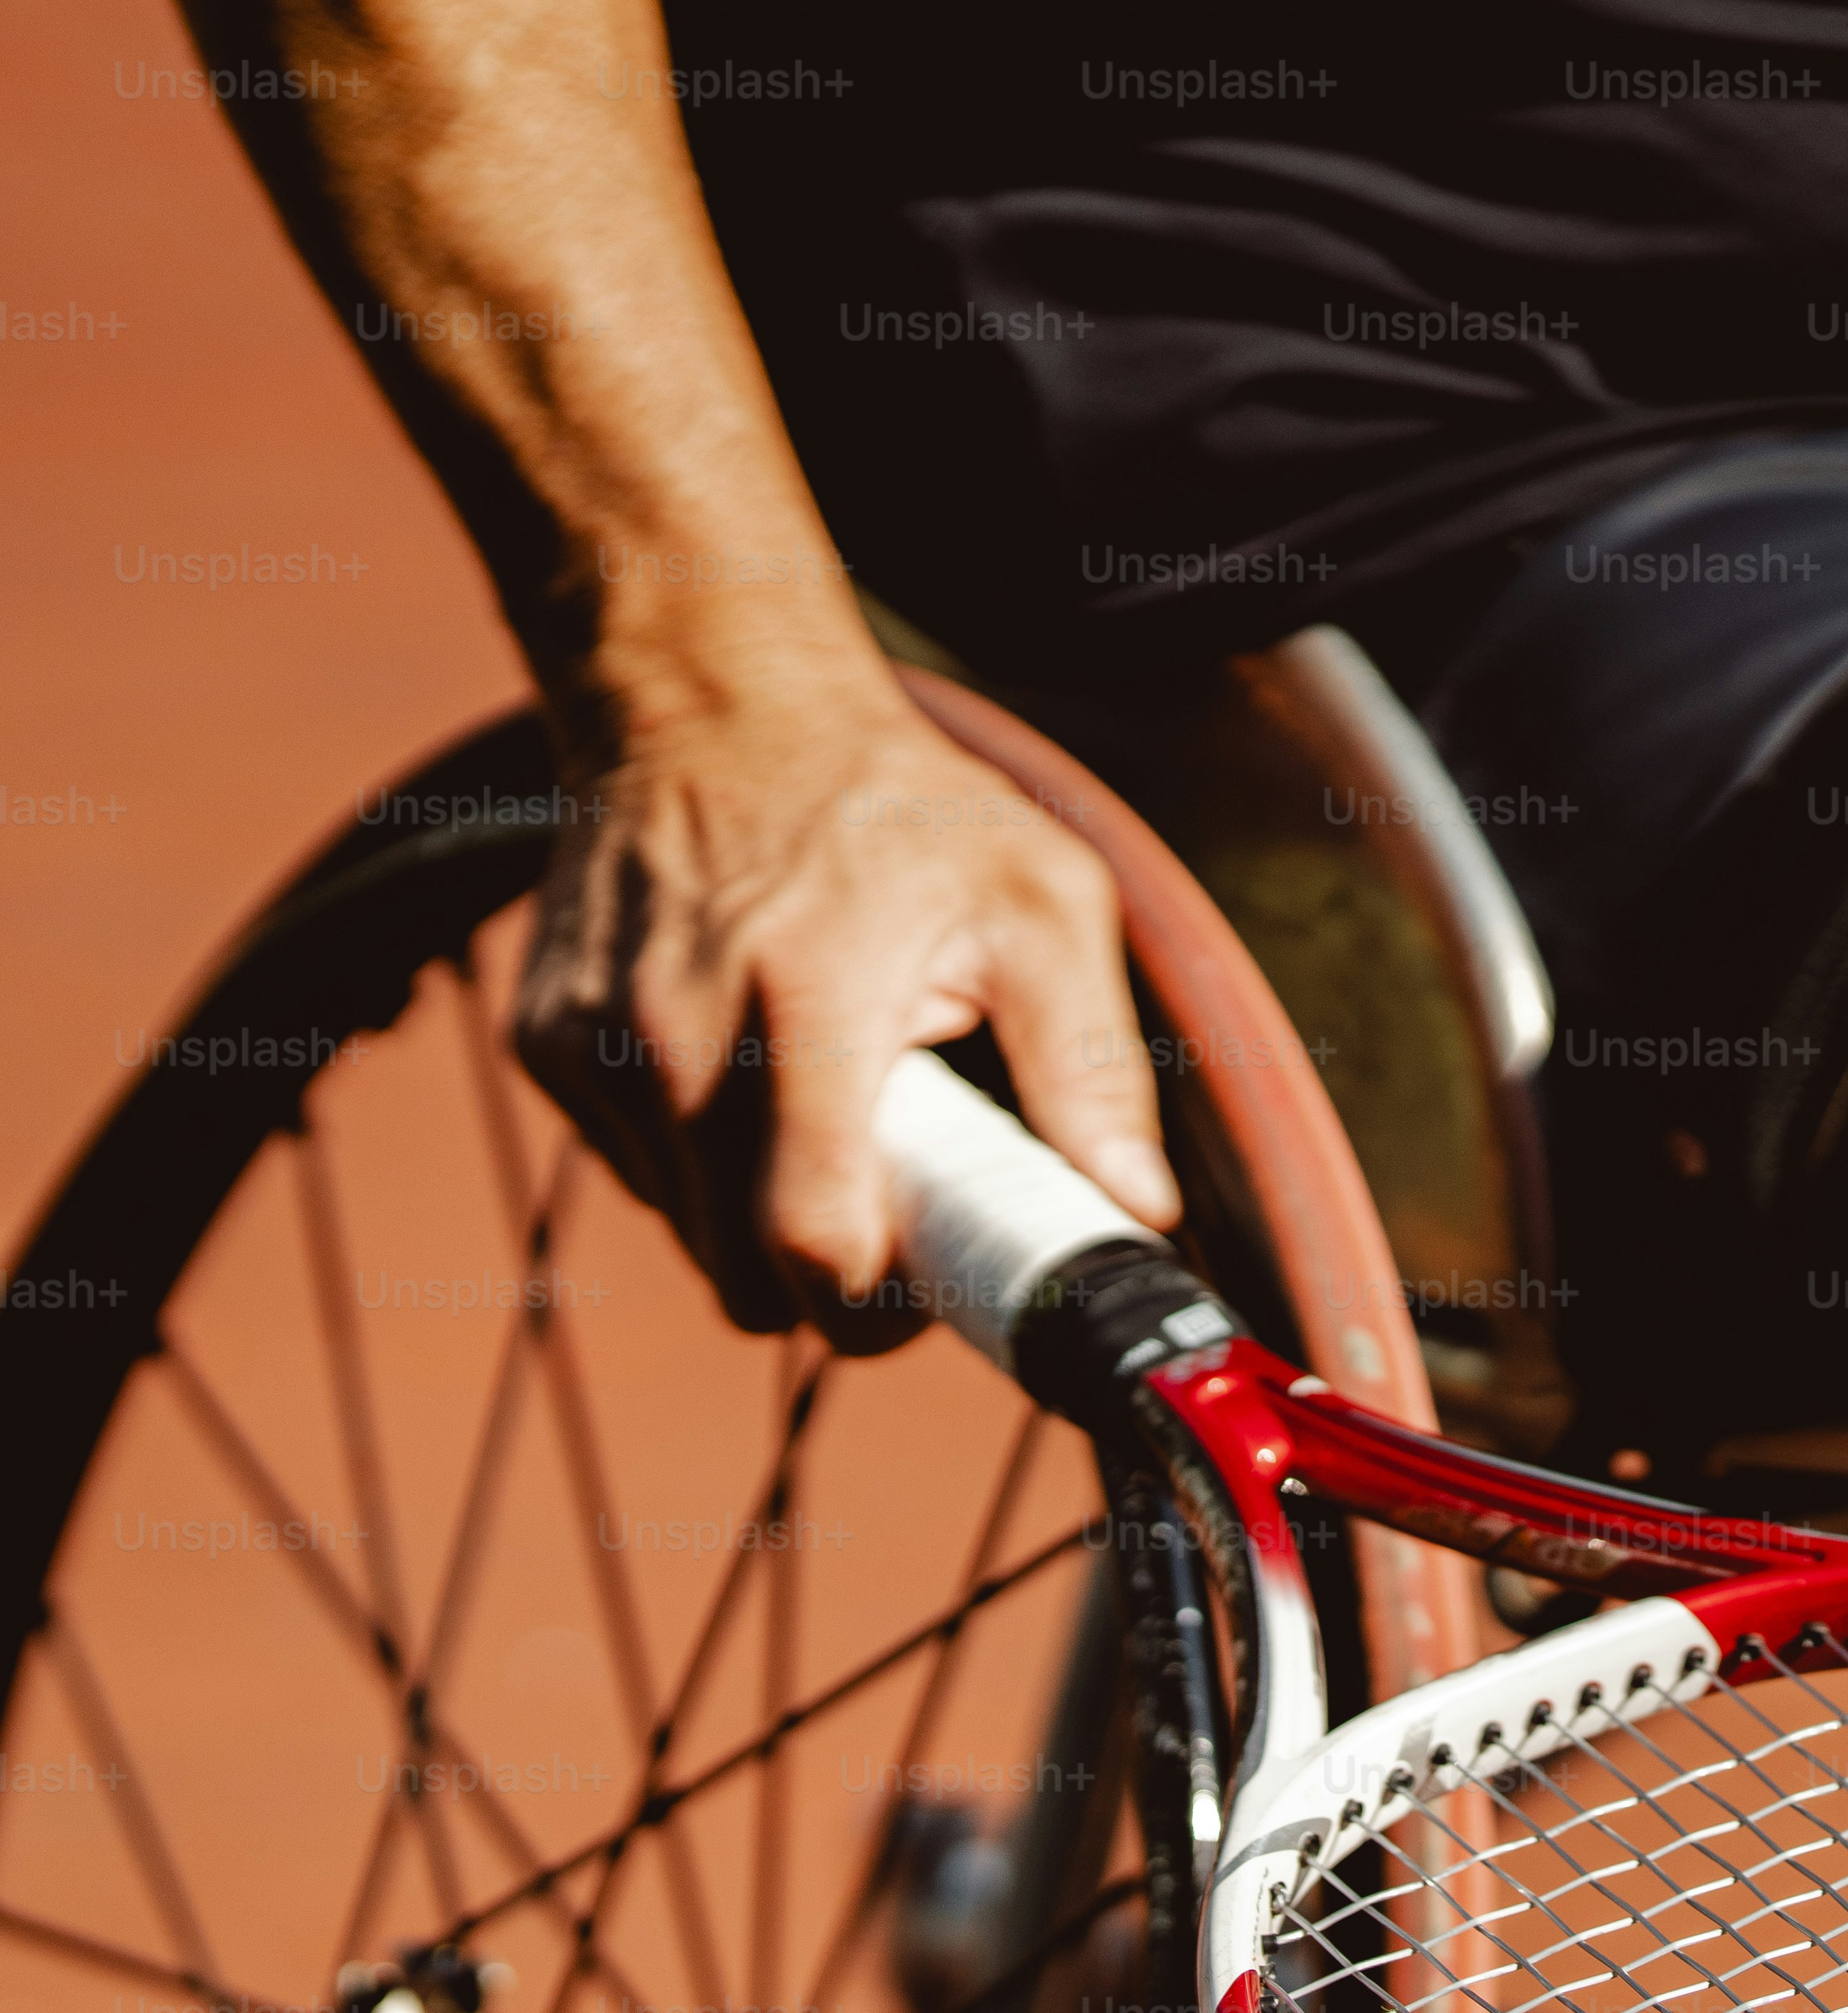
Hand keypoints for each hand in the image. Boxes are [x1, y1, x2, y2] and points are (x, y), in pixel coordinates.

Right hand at [514, 672, 1181, 1339]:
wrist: (716, 702)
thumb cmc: (895, 806)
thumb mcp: (1041, 901)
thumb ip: (1091, 1063)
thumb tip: (1139, 1210)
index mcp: (804, 1013)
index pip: (816, 1248)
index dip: (880, 1310)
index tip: (930, 1289)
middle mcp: (673, 1042)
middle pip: (743, 1274)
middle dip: (828, 1275)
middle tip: (896, 1198)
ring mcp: (590, 1046)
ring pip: (686, 1230)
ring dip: (759, 1209)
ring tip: (825, 1098)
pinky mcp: (544, 1043)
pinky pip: (632, 1165)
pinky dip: (696, 1149)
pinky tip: (745, 1059)